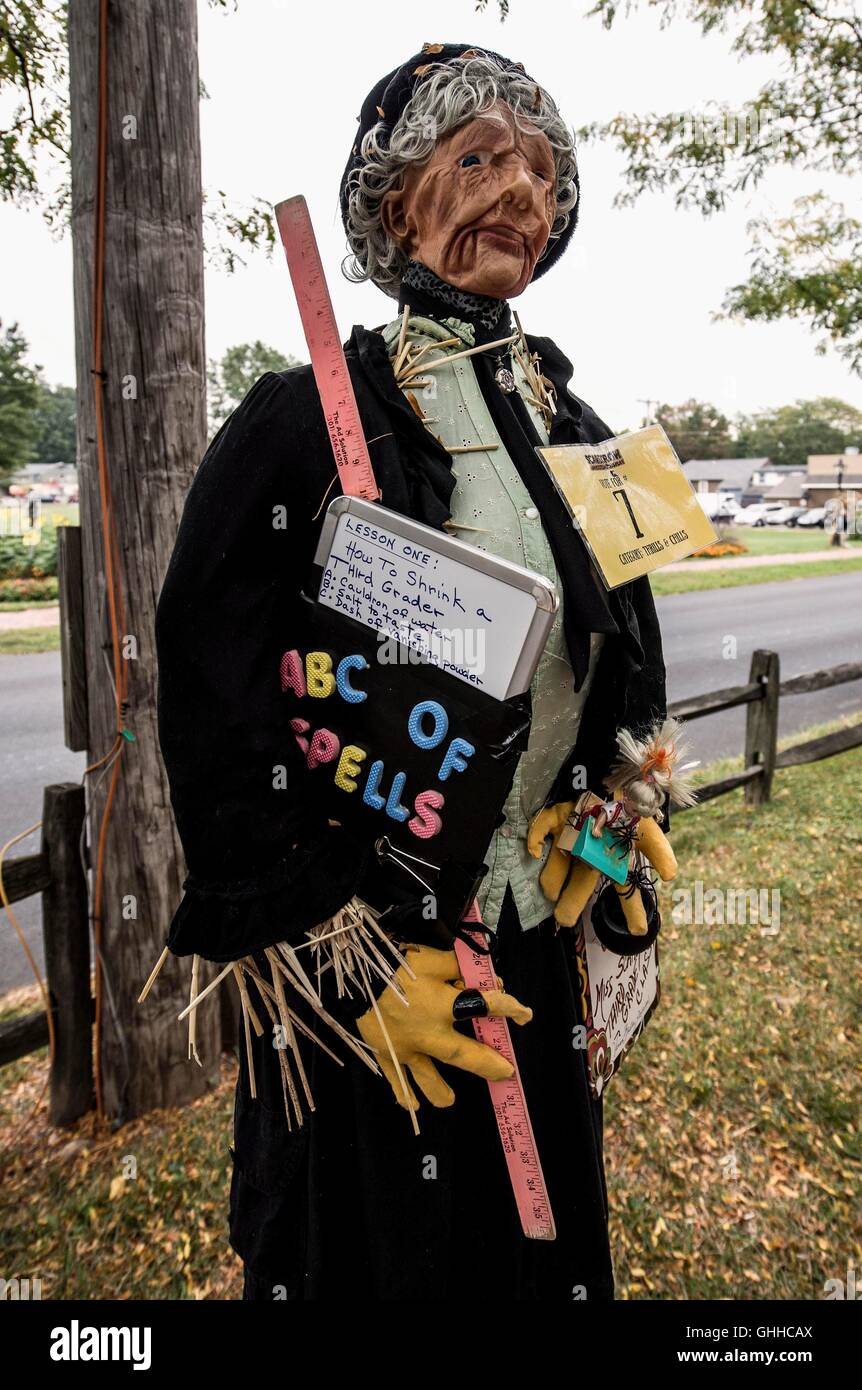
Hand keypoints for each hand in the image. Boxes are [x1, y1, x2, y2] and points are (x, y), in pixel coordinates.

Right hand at [357, 943, 531, 1111]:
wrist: (354, 974)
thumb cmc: (396, 963)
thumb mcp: (431, 956)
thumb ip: (460, 967)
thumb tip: (489, 977)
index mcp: (443, 1003)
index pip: (485, 1005)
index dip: (510, 1009)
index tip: (525, 1015)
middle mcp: (429, 1031)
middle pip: (464, 1054)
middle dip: (487, 1063)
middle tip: (506, 1072)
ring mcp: (406, 1047)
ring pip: (427, 1077)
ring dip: (439, 1091)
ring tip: (449, 1101)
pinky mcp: (386, 1053)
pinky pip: (395, 1079)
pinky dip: (402, 1094)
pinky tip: (412, 1106)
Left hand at [529, 791, 677, 930]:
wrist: (612, 777)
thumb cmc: (629, 806)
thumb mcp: (647, 828)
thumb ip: (658, 851)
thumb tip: (671, 876)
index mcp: (612, 859)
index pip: (623, 889)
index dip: (632, 911)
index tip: (638, 931)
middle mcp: (590, 853)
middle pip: (582, 881)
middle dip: (573, 900)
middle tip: (564, 919)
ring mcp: (570, 836)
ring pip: (559, 861)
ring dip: (553, 876)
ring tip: (550, 893)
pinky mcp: (555, 818)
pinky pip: (542, 828)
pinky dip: (536, 837)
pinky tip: (535, 850)